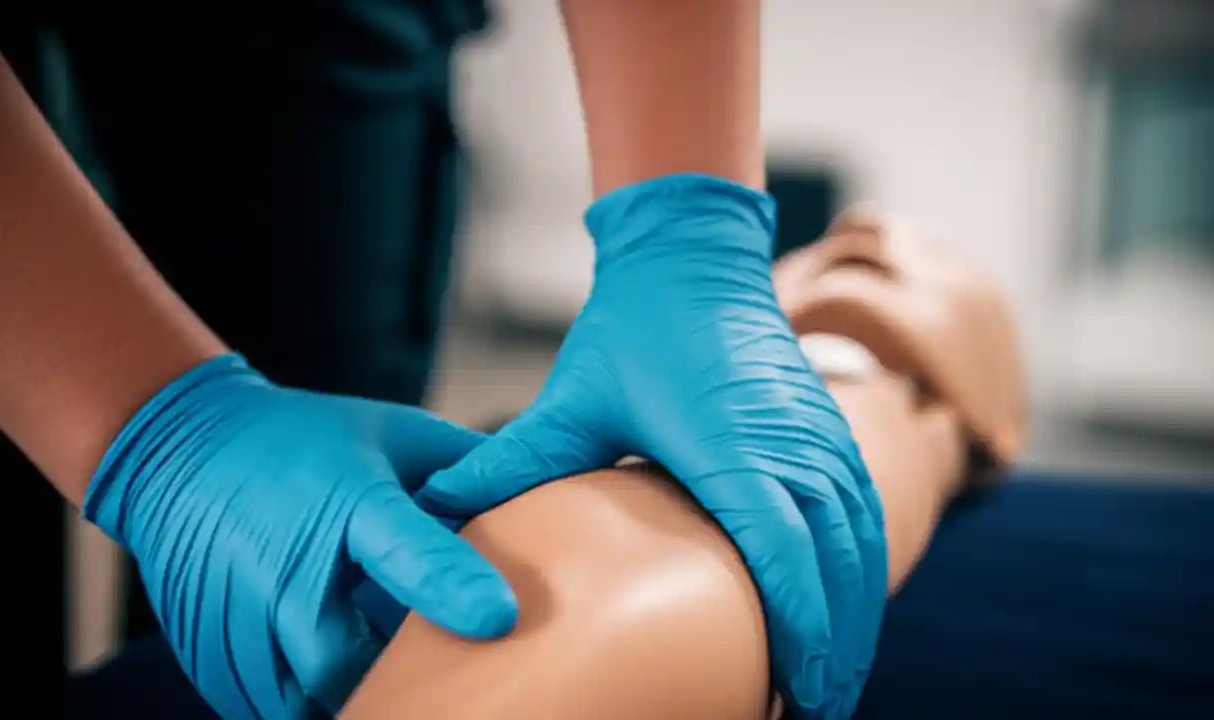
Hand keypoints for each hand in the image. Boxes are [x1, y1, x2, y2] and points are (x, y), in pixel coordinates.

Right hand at [84, 354, 517, 718]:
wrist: (181, 449)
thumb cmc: (306, 439)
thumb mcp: (393, 434)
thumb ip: (467, 467)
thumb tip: (548, 488)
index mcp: (349, 502)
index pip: (404, 549)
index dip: (449, 586)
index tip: (497, 618)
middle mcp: (289, 563)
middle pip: (345, 658)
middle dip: (396, 682)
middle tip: (438, 681)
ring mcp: (239, 612)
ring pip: (302, 699)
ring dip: (347, 700)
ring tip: (388, 690)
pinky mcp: (208, 647)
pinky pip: (260, 706)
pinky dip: (299, 705)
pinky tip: (329, 684)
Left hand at [418, 174, 886, 717]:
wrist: (692, 256)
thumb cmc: (633, 329)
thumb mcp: (572, 399)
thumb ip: (513, 461)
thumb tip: (435, 508)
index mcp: (733, 446)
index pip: (784, 557)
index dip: (800, 635)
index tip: (798, 699)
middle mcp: (793, 445)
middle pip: (838, 568)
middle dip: (837, 650)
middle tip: (815, 717)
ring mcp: (821, 435)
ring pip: (863, 544)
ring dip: (856, 618)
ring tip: (835, 686)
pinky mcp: (830, 429)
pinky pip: (866, 513)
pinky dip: (863, 570)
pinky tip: (849, 612)